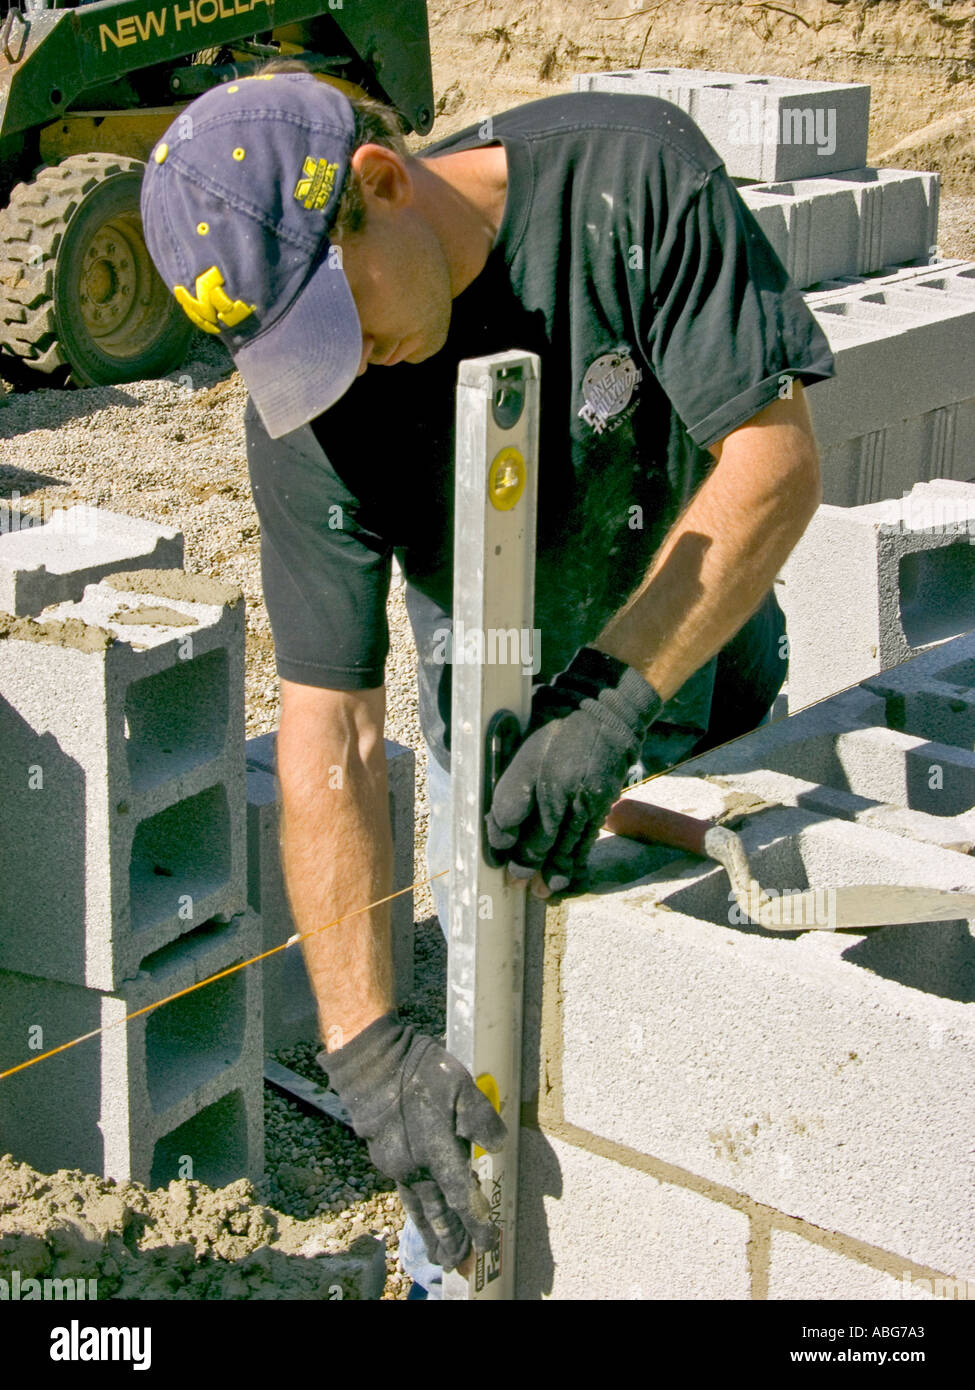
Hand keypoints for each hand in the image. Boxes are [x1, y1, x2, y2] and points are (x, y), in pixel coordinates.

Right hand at [323, 1013, 505, 1270]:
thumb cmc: (420, 1073)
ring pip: (418, 1208)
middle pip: (437, 1213)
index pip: (462, 1198)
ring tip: (439, 1257)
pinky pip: (405, 1194)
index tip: (488, 1245)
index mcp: (437, 1152)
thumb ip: (481, 1120)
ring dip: (432, 1234)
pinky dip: (416, 1211)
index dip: (476, 1224)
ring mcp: (397, 1166)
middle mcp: (415, 1167)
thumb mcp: (460, 1088)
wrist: (371, 1066)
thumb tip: (497, 1147)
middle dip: (451, 1241)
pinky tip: (420, 1216)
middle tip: (460, 1266)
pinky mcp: (384, 1158)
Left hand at [486, 647, 662, 891]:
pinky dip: (578, 858)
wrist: (606, 710)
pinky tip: (571, 871)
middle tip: (520, 887)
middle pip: (543, 843)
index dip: (507, 848)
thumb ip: (511, 790)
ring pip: (568, 846)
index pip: (517, 824)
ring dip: (556, 871)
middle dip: (530, 867)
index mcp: (541, 780)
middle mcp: (564, 796)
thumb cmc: (555, 722)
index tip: (501, 864)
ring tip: (546, 892)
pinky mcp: (602, 803)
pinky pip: (587, 838)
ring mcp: (587, 801)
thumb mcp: (523, 747)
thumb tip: (501, 827)